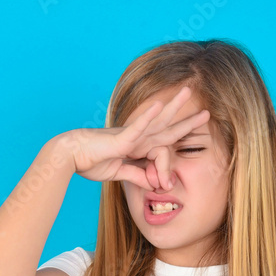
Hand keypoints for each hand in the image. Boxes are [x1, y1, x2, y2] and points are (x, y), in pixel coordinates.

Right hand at [63, 85, 209, 190]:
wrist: (68, 156)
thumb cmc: (90, 162)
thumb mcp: (120, 173)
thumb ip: (138, 175)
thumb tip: (155, 183)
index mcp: (138, 146)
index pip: (164, 146)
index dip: (171, 162)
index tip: (168, 183)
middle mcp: (137, 137)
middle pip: (167, 126)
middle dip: (187, 120)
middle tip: (207, 112)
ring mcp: (130, 135)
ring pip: (156, 120)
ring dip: (172, 106)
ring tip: (187, 92)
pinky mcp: (120, 139)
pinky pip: (137, 127)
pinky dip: (148, 117)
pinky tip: (159, 105)